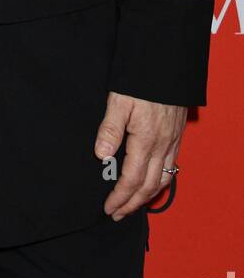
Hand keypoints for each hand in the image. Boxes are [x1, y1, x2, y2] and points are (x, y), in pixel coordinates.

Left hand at [94, 91, 185, 219]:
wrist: (165, 63)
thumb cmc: (140, 80)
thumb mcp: (119, 100)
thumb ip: (110, 129)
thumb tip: (101, 156)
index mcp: (145, 140)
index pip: (132, 179)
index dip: (120, 197)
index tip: (108, 208)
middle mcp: (162, 145)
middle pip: (148, 186)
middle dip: (132, 204)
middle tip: (117, 214)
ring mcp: (172, 140)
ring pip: (163, 178)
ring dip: (148, 195)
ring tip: (133, 203)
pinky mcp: (176, 134)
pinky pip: (171, 166)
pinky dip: (161, 180)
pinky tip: (152, 180)